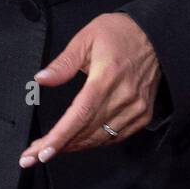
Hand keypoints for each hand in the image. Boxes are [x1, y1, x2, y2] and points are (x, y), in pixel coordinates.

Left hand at [18, 13, 161, 164]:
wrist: (156, 35)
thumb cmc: (119, 33)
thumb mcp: (86, 38)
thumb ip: (63, 63)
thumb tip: (41, 79)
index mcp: (107, 77)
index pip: (80, 114)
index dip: (59, 137)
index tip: (41, 152)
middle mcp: (124, 96)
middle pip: (87, 130)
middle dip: (58, 146)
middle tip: (33, 155)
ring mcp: (136, 108)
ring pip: (101, 138)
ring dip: (74, 146)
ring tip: (51, 149)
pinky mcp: (143, 114)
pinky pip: (116, 137)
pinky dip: (95, 142)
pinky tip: (78, 142)